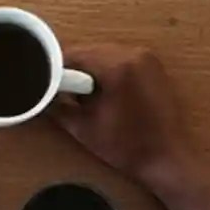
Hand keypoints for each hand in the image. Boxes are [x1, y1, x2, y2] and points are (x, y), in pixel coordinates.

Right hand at [52, 45, 191, 180]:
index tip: (45, 85)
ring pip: (105, 55)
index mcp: (117, 66)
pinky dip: (107, 72)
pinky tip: (103, 94)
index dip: (56, 69)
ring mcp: (147, 58)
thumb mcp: (83, 128)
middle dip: (74, 71)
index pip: (74, 55)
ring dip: (90, 71)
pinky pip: (121, 60)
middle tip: (61, 93)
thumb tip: (42, 95)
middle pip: (90, 52)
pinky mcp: (153, 67)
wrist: (167, 158)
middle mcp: (134, 54)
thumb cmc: (126, 147)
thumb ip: (58, 107)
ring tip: (82, 97)